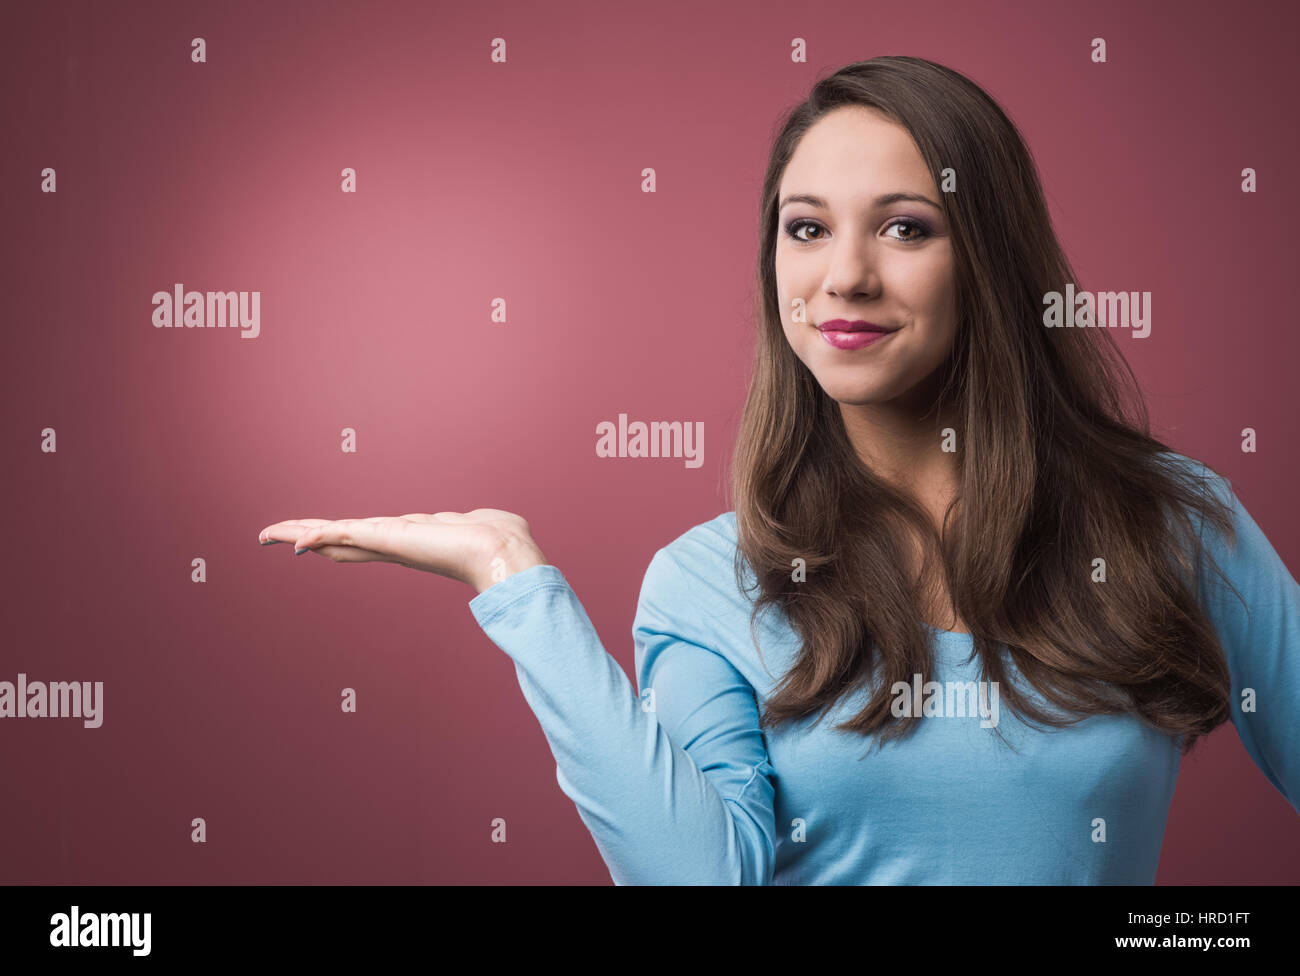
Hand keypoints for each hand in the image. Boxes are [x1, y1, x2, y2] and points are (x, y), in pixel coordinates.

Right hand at [257, 509, 547, 593]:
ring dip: (298, 533)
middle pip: (340, 539)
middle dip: (304, 536)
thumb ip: (475, 523)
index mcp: (411, 540)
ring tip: (267, 534)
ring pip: (334, 536)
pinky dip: (317, 535)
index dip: (336, 537)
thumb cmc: (500, 540)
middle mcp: (394, 544)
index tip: (310, 538)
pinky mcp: (388, 539)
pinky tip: (292, 540)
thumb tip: (489, 523)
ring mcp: (389, 543)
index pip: (364, 536)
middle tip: (270, 537)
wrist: (503, 553)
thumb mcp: (479, 524)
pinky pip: (344, 533)